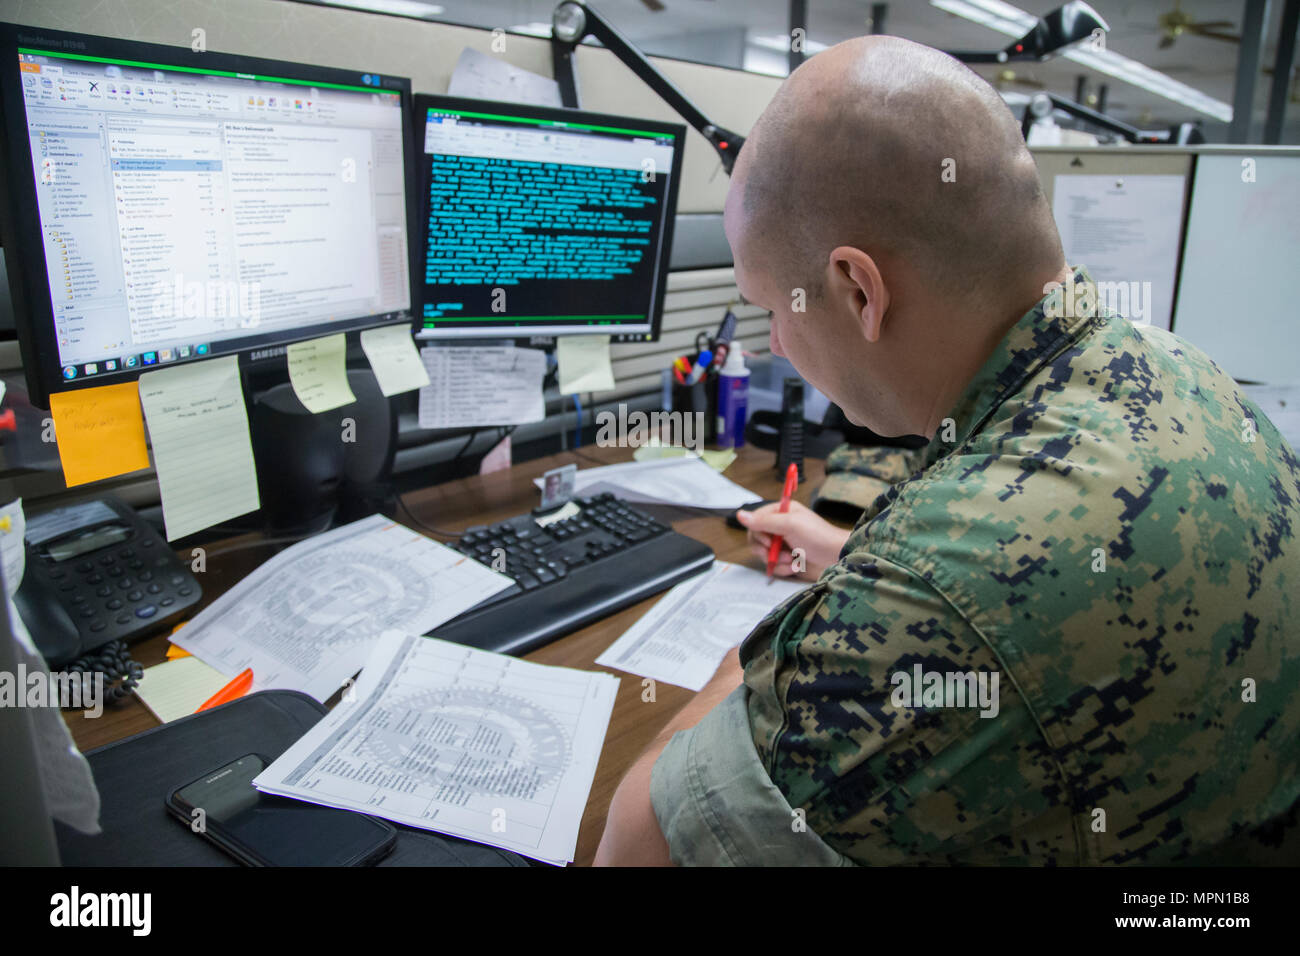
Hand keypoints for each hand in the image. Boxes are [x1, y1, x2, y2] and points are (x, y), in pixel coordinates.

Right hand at [735, 500, 850, 580]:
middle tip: (782, 554)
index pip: (755, 521)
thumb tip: (739, 515)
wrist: (837, 557)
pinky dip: (783, 569)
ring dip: (777, 561)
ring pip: (764, 555)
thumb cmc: (818, 536)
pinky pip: (774, 566)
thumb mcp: (790, 525)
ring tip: (793, 561)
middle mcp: (779, 527)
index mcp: (780, 512)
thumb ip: (764, 521)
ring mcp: (783, 543)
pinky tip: (795, 567)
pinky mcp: (787, 558)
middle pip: (756, 539)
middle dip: (767, 551)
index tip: (769, 542)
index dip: (758, 534)